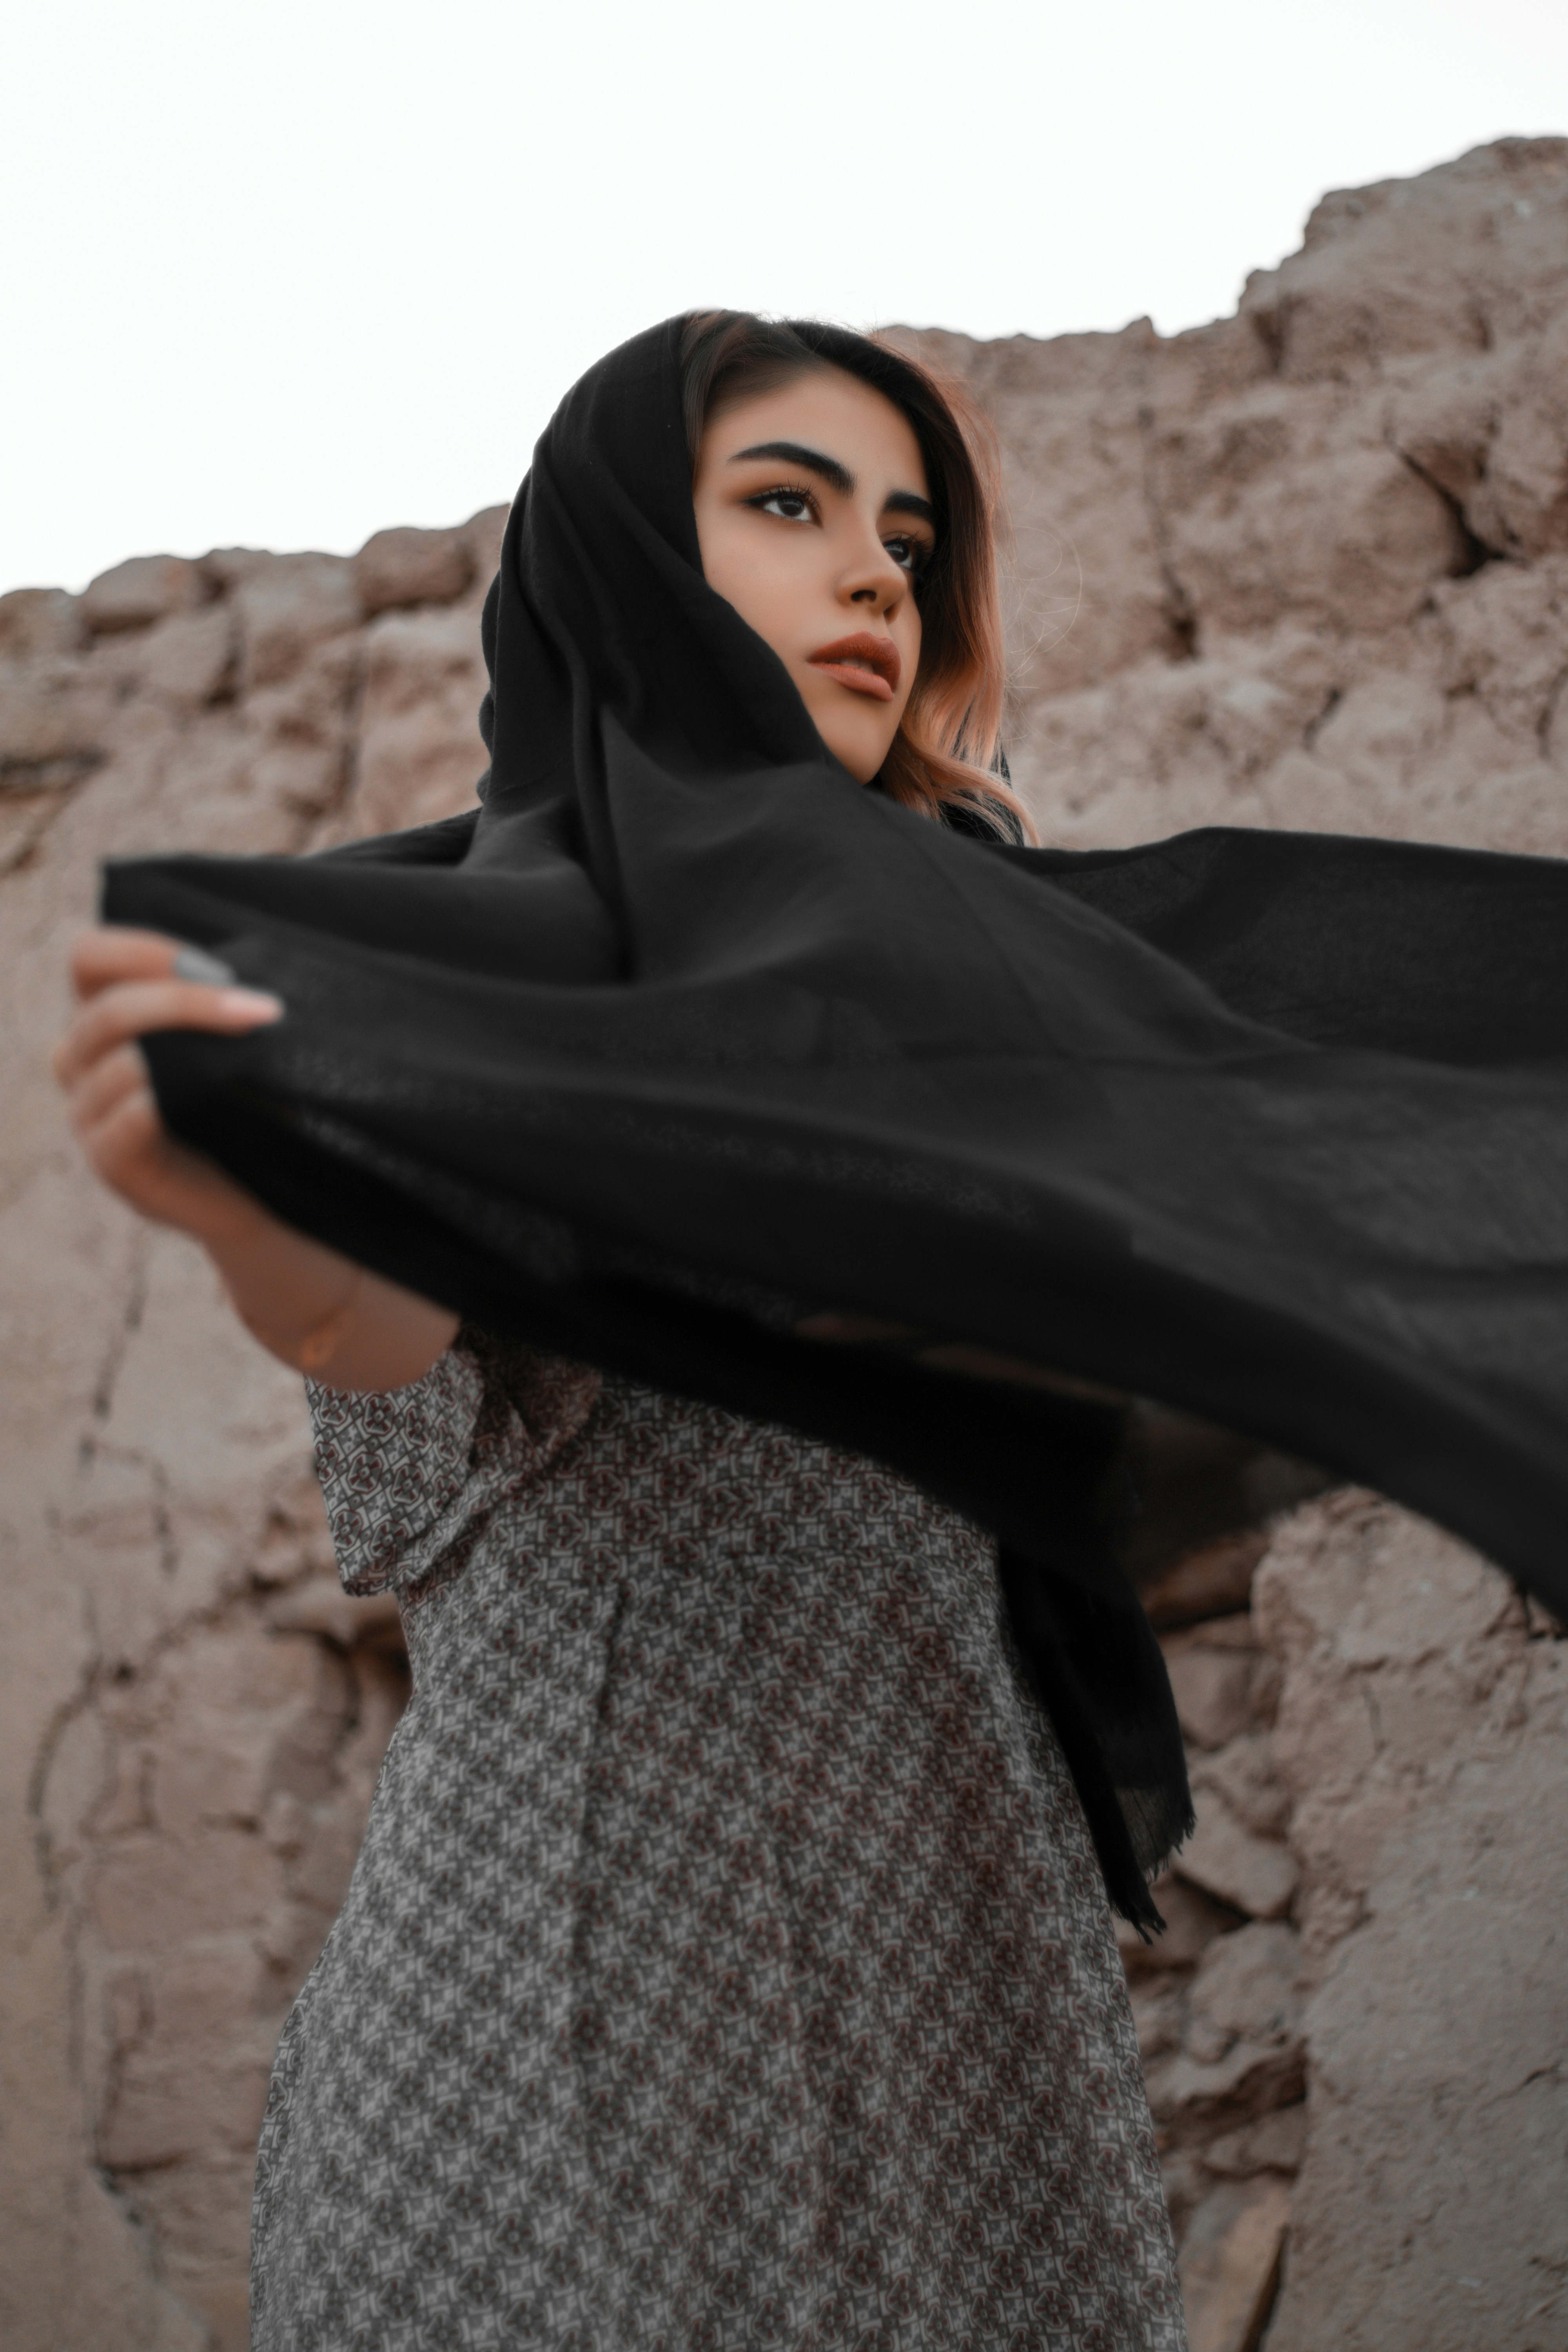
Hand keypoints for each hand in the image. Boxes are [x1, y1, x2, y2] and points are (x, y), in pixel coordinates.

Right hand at [53, 927, 282, 1244]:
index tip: (220, 967)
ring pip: (116, 1063)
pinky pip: (120, 1126)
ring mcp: (90, 1117)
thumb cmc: (247, 1106)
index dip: (143, 951)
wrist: (262, 1191)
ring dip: (186, 1047)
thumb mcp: (227, 1042)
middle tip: (265, 1009)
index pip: (91, 959)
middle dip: (187, 1002)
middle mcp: (85, 1063)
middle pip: (108, 1011)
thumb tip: (250, 964)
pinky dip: (154, 1106)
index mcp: (106, 1019)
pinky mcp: (113, 1166)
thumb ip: (216, 999)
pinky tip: (199, 1097)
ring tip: (258, 1045)